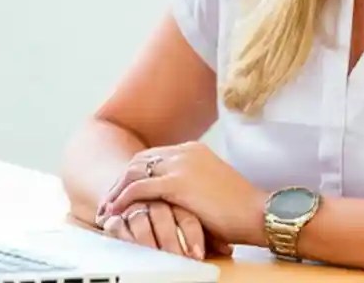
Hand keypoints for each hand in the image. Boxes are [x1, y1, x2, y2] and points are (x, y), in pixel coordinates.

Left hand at [96, 142, 267, 247]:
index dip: (133, 174)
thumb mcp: (209, 187)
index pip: (151, 157)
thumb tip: (170, 200)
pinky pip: (140, 188)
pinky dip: (123, 199)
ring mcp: (181, 164)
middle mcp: (184, 151)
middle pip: (139, 161)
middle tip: (106, 201)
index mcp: (193, 149)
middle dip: (119, 181)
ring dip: (116, 191)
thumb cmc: (238, 209)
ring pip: (134, 172)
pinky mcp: (177, 183)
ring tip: (106, 209)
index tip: (121, 191)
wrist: (257, 213)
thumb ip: (189, 185)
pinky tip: (115, 210)